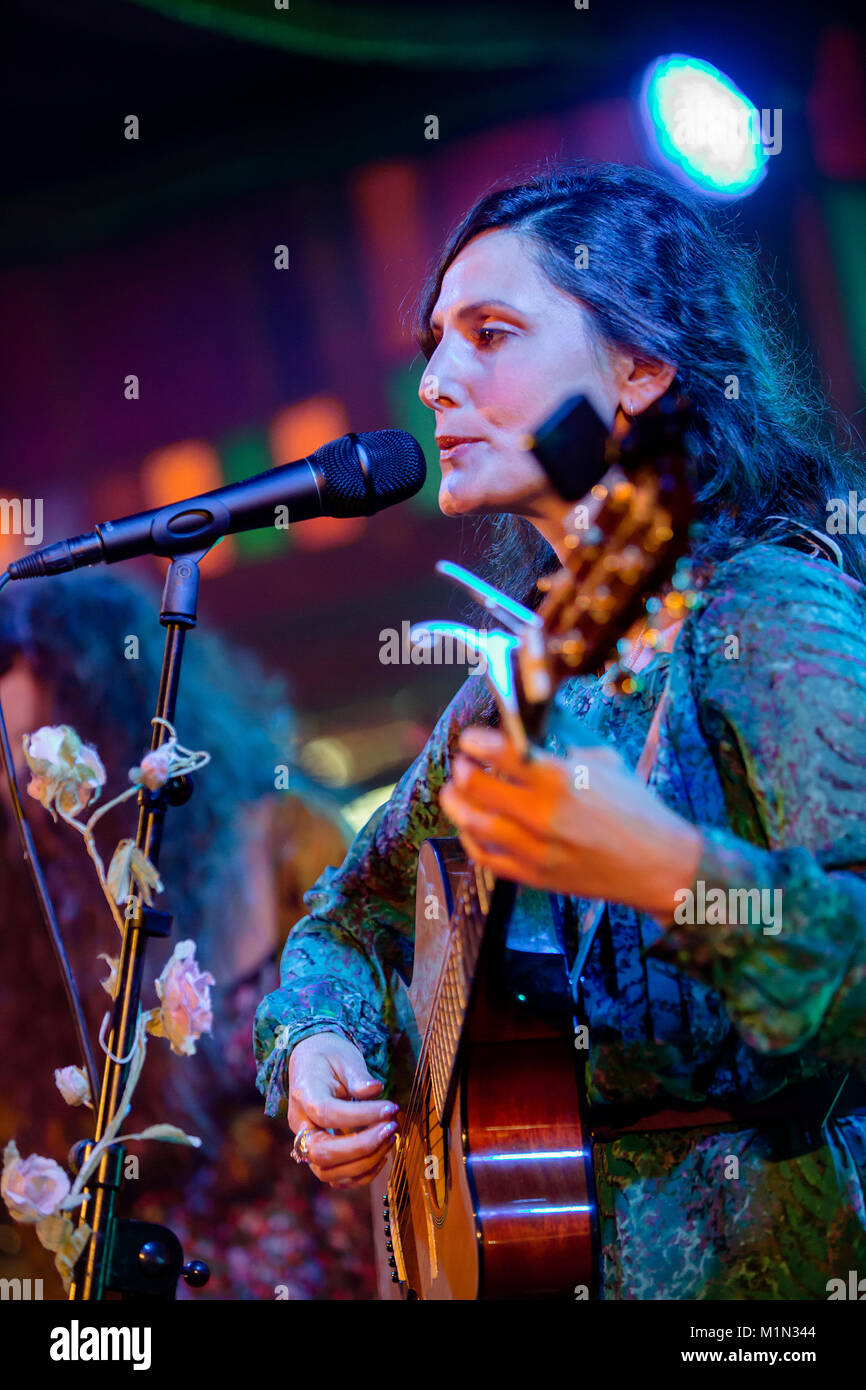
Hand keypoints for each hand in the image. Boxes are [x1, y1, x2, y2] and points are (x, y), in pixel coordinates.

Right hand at [287, 1032, 398, 1187]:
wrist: (311, 1062)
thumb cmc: (329, 1056)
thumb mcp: (344, 1055)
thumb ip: (358, 1075)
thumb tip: (376, 1090)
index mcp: (304, 1094)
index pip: (328, 1113)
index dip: (361, 1116)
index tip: (391, 1108)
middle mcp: (299, 1124)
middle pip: (322, 1152)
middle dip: (362, 1147)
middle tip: (392, 1128)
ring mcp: (305, 1143)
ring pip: (327, 1171)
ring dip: (363, 1163)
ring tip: (390, 1138)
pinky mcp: (318, 1155)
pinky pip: (334, 1178)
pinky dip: (359, 1175)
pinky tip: (381, 1156)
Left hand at [439, 726, 701, 919]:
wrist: (658, 864)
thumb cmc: (635, 809)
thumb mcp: (605, 761)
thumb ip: (564, 742)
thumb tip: (532, 722)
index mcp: (562, 780)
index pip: (502, 753)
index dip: (476, 741)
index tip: (471, 738)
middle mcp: (544, 815)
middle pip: (477, 788)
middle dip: (462, 770)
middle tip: (462, 763)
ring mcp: (536, 850)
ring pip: (474, 825)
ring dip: (456, 804)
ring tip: (454, 791)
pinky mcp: (534, 877)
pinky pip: (487, 858)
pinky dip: (470, 839)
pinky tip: (470, 825)